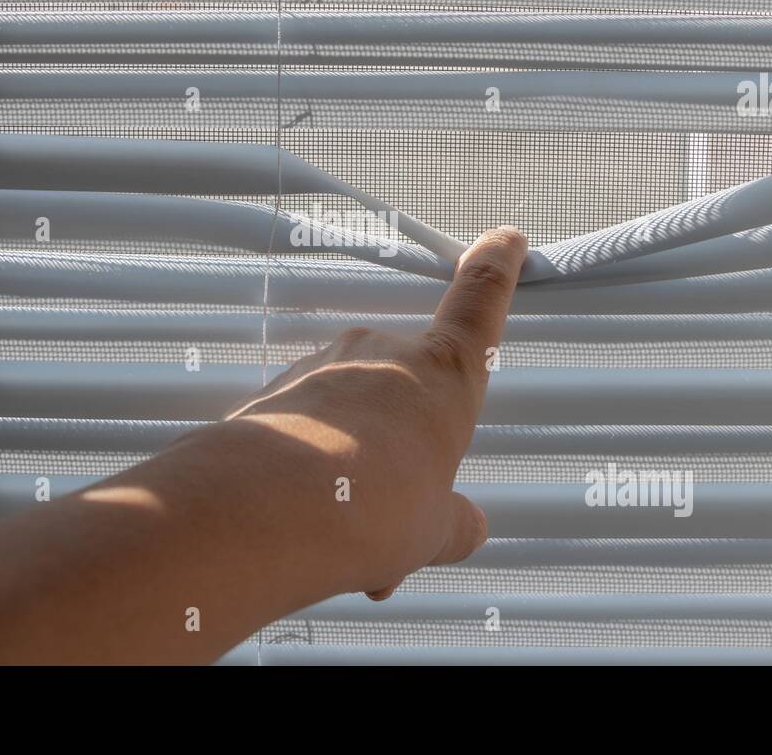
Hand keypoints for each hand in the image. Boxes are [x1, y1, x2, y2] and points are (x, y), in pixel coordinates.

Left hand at [216, 225, 528, 599]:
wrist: (269, 507)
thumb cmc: (371, 508)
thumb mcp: (433, 530)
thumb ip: (454, 522)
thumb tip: (470, 527)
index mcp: (442, 375)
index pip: (478, 305)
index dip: (493, 271)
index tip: (501, 240)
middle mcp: (383, 355)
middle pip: (405, 389)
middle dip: (401, 444)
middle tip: (395, 507)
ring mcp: (325, 366)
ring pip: (352, 413)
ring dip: (352, 461)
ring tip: (345, 527)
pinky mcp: (275, 390)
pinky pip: (306, 426)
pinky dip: (310, 466)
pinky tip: (303, 517)